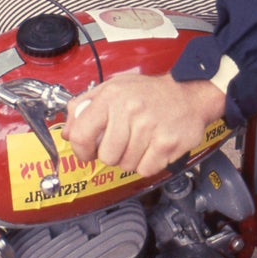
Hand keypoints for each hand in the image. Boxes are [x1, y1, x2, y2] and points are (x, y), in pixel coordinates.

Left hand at [62, 72, 226, 178]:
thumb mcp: (113, 88)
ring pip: (126, 165)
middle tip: (123, 142)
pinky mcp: (166, 143)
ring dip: (132, 158)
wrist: (189, 94)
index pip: (81, 135)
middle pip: (106, 156)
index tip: (88, 151)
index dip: (82, 150)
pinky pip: (145, 169)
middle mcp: (130, 110)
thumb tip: (67, 132)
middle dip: (113, 154)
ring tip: (142, 141)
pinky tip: (154, 147)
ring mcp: (150, 127)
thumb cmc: (149, 93)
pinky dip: (149, 164)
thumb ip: (84, 107)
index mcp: (112, 96)